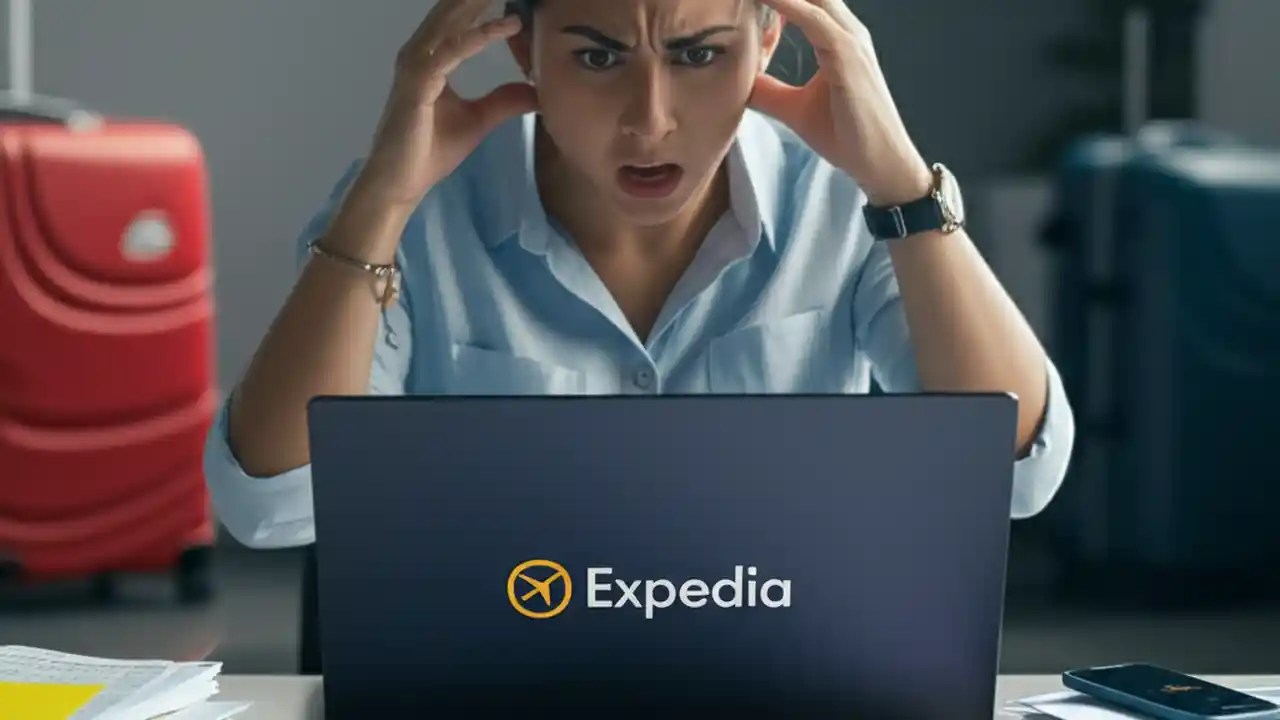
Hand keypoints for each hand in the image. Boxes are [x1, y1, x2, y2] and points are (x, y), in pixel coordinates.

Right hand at [359, 0, 537, 209]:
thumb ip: (503, 101)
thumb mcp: (479, 121)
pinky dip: (476, 38)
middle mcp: (420, 56)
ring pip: (450, 24)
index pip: (459, 21)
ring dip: (478, 5)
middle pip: (452, 13)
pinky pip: (450, 53)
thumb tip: (535, 91)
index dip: (482, 4)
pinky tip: (502, 28)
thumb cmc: (430, 151)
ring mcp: (415, 67)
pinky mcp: (417, 84)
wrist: (402, 181)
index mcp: (431, 60)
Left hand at [750, 0, 932, 206]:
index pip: (805, 0)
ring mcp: (850, 41)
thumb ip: (769, 89)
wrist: (879, 161)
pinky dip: (788, 5)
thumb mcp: (795, 108)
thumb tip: (740, 81)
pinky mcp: (847, 56)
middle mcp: (846, 31)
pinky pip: (813, 19)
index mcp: (836, 37)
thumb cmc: (846, 133)